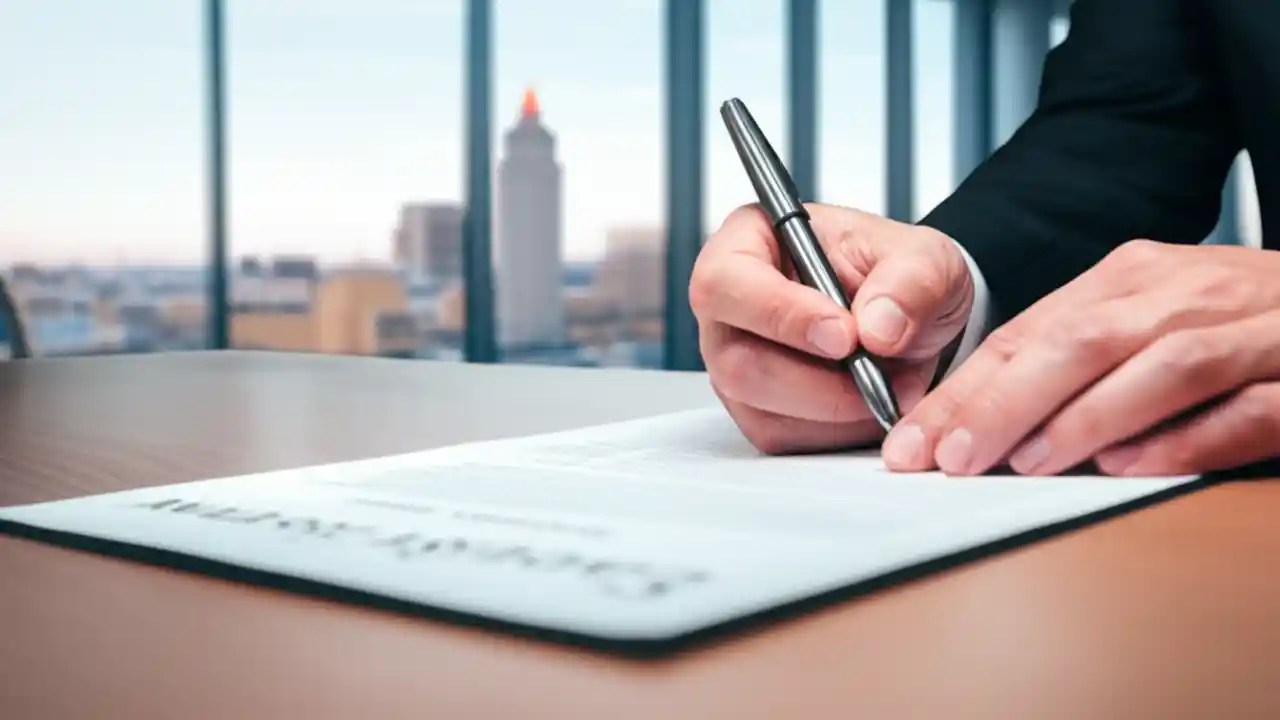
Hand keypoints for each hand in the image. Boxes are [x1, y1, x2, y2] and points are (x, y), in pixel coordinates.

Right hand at [689, 203, 974, 453]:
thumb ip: (910, 280)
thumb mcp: (925, 258)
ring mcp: (735, 363)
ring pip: (760, 408)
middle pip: (735, 361)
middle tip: (879, 373)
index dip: (779, 314)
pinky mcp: (756, 411)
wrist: (912, 323)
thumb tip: (876, 328)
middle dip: (816, 380)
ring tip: (892, 383)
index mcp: (747, 242)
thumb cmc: (898, 276)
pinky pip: (783, 437)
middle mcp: (728, 308)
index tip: (844, 336)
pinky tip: (869, 402)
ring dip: (836, 408)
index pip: (726, 282)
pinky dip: (837, 431)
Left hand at [883, 240, 1279, 475]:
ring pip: (1159, 365)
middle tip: (950, 458)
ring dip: (1085, 417)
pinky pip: (1247, 405)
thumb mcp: (1143, 318)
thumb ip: (1073, 358)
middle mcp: (1185, 293)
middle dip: (1004, 403)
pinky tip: (1133, 466)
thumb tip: (982, 419)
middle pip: (1080, 341)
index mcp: (1132, 277)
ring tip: (1025, 463)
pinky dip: (1186, 436)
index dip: (964, 390)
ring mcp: (1252, 329)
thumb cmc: (1235, 321)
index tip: (912, 442)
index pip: (1029, 333)